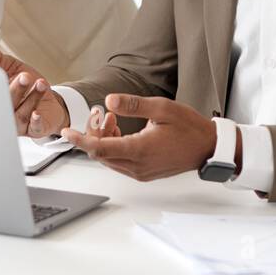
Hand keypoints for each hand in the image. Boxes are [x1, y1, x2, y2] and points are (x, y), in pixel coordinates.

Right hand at [0, 44, 68, 137]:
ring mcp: (17, 122)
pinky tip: (36, 113)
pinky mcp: (34, 129)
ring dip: (31, 98)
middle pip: (6, 104)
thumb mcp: (12, 67)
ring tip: (40, 83)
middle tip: (24, 76)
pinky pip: (33, 128)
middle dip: (15, 90)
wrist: (49, 102)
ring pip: (21, 114)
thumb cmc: (26, 85)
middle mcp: (3, 113)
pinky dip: (35, 121)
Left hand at [62, 94, 216, 181]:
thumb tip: (109, 101)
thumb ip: (133, 105)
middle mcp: (137, 166)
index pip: (100, 148)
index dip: (80, 140)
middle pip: (101, 154)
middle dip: (94, 134)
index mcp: (140, 150)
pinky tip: (120, 130)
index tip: (67, 132)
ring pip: (109, 159)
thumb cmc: (189, 127)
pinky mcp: (144, 173)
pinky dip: (114, 146)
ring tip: (113, 119)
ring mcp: (141, 172)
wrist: (208, 148)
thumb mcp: (162, 108)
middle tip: (102, 114)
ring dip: (104, 140)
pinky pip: (120, 162)